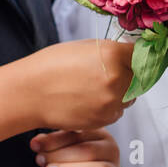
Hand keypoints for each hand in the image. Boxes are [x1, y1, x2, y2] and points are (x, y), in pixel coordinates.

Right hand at [0, 39, 133, 140]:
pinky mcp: (106, 118)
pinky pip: (116, 111)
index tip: (127, 58)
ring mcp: (112, 101)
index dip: (132, 56)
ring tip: (89, 89)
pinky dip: (105, 107)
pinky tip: (84, 100)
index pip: (139, 54)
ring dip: (117, 92)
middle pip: (138, 77)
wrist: (28, 93)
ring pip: (128, 96)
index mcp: (112, 54)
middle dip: (125, 75)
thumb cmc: (48, 67)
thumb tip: (125, 56)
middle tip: (100, 74)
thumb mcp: (80, 47)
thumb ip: (107, 51)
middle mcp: (117, 78)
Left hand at [30, 129, 120, 166]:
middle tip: (41, 160)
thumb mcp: (64, 147)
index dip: (54, 140)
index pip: (78, 134)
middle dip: (60, 155)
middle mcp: (111, 152)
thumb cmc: (74, 161)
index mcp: (100, 135)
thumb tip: (36, 143)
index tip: (35, 146)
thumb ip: (51, 141)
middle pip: (89, 151)